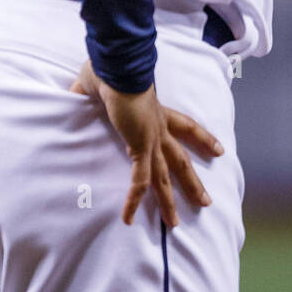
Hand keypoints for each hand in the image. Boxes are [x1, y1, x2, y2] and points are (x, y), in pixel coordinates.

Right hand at [69, 59, 223, 228]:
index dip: (201, 138)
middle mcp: (158, 127)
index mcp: (154, 110)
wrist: (118, 67)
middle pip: (180, 159)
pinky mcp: (140, 147)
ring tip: (174, 224)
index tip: (219, 150)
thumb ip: (88, 91)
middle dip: (193, 181)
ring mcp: (151, 139)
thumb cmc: (109, 69)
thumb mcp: (96, 82)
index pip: (184, 126)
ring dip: (169, 201)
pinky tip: (128, 218)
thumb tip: (73, 92)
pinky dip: (133, 200)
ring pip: (164, 177)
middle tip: (206, 201)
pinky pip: (138, 180)